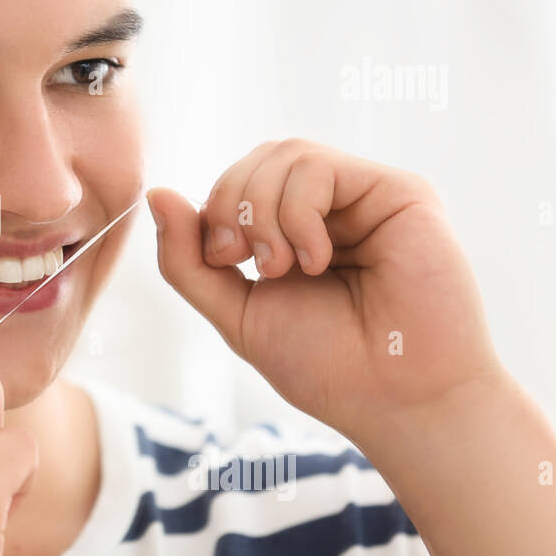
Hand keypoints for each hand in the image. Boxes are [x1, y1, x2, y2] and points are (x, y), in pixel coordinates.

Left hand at [147, 139, 506, 441]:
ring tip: (284, 268)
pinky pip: (320, 167)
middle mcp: (332, 207)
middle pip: (257, 159)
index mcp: (294, 231)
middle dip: (231, 205)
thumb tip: (156, 193)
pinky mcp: (400, 193)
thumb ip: (189, 259)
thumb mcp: (235, 312)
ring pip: (285, 154)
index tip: (221, 261)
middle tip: (248, 263)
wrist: (395, 400)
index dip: (212, 210)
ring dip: (263, 212)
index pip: (237, 182)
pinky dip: (298, 214)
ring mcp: (365, 197)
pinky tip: (317, 260)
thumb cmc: (326, 365)